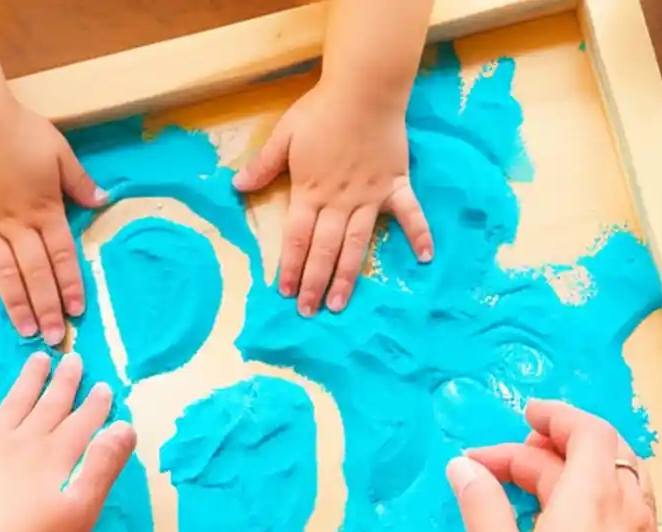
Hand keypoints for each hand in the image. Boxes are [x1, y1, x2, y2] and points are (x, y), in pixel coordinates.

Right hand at [0, 95, 105, 343]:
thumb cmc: (18, 130)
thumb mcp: (59, 151)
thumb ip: (79, 182)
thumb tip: (103, 201)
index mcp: (44, 210)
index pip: (62, 256)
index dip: (72, 286)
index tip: (78, 312)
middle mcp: (16, 225)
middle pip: (36, 274)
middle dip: (48, 308)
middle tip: (55, 339)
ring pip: (3, 273)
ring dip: (15, 305)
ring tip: (25, 331)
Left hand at [0, 352, 135, 531]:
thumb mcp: (83, 509)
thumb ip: (104, 465)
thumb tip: (125, 426)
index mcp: (56, 455)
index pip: (82, 422)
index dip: (95, 404)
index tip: (104, 385)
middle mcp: (23, 443)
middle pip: (48, 406)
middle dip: (64, 382)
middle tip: (73, 358)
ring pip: (12, 405)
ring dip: (26, 381)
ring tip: (37, 359)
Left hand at [233, 81, 432, 315]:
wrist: (364, 90)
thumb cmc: (322, 110)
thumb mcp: (285, 135)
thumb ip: (263, 165)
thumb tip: (236, 186)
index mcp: (310, 191)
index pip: (297, 238)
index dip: (290, 266)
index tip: (285, 292)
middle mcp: (339, 201)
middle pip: (324, 249)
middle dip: (314, 282)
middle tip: (309, 310)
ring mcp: (369, 196)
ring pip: (356, 243)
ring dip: (348, 275)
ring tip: (340, 304)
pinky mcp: (395, 185)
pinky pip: (410, 214)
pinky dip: (418, 235)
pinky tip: (424, 259)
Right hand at [447, 400, 659, 531]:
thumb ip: (483, 507)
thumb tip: (464, 468)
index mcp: (592, 504)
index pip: (588, 432)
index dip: (556, 415)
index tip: (524, 414)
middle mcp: (628, 515)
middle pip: (603, 452)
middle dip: (555, 444)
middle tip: (509, 458)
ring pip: (620, 479)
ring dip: (579, 468)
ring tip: (535, 482)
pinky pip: (627, 509)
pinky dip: (595, 495)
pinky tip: (562, 522)